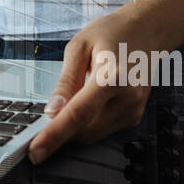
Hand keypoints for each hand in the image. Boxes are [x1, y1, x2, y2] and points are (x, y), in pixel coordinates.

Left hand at [27, 10, 155, 164]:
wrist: (148, 31)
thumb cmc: (113, 33)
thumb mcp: (79, 46)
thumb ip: (65, 81)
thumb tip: (52, 111)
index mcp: (112, 78)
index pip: (78, 115)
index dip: (54, 136)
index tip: (35, 152)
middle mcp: (127, 99)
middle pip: (85, 131)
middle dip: (59, 134)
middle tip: (39, 124)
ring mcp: (133, 110)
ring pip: (93, 135)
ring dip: (73, 129)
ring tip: (64, 103)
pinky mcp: (134, 116)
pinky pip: (102, 130)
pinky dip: (86, 124)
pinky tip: (83, 102)